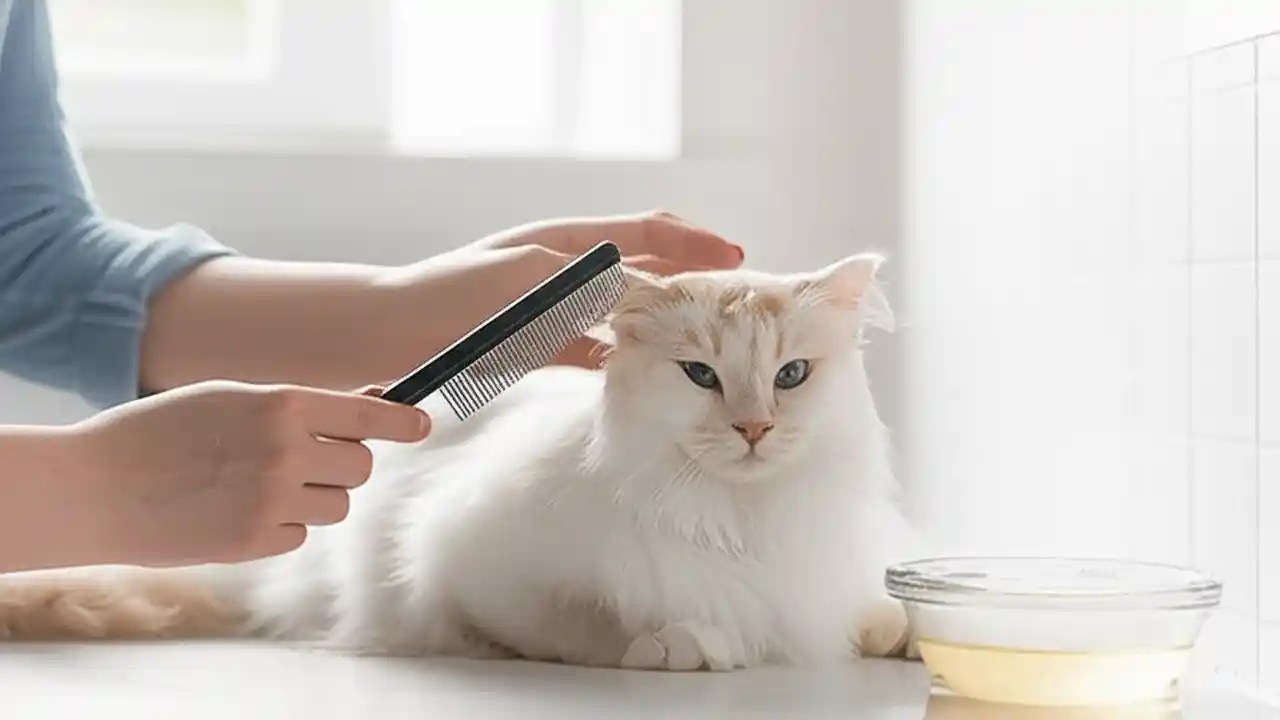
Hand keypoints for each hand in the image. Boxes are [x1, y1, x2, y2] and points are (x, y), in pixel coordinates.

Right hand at [70, 380, 428, 566]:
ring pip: (337, 503)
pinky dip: (282, 525)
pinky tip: (239, 510)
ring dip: (316, 496)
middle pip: (361, 465)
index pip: (368, 417)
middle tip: (305, 460)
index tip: (422, 425)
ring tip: (262, 485)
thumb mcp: (230, 399)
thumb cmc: (162, 432)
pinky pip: (301, 534)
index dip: (402, 422)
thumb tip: (366, 408)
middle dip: (342, 463)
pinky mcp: (256, 542)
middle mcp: (285, 452)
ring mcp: (272, 501)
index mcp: (280, 405)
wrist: (96, 486)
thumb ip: (297, 407)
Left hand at [466, 211, 743, 366]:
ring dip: (668, 327)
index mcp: (568, 241)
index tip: (735, 259)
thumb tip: (648, 297)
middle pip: (649, 272)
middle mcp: (571, 273)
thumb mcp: (527, 278)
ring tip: (707, 344)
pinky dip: (630, 362)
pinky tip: (652, 376)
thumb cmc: (453, 291)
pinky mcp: (545, 350)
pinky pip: (602, 353)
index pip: (647, 233)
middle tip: (735, 306)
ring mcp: (561, 312)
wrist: (393, 332)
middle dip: (692, 284)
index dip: (693, 244)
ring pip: (631, 316)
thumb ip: (588, 285)